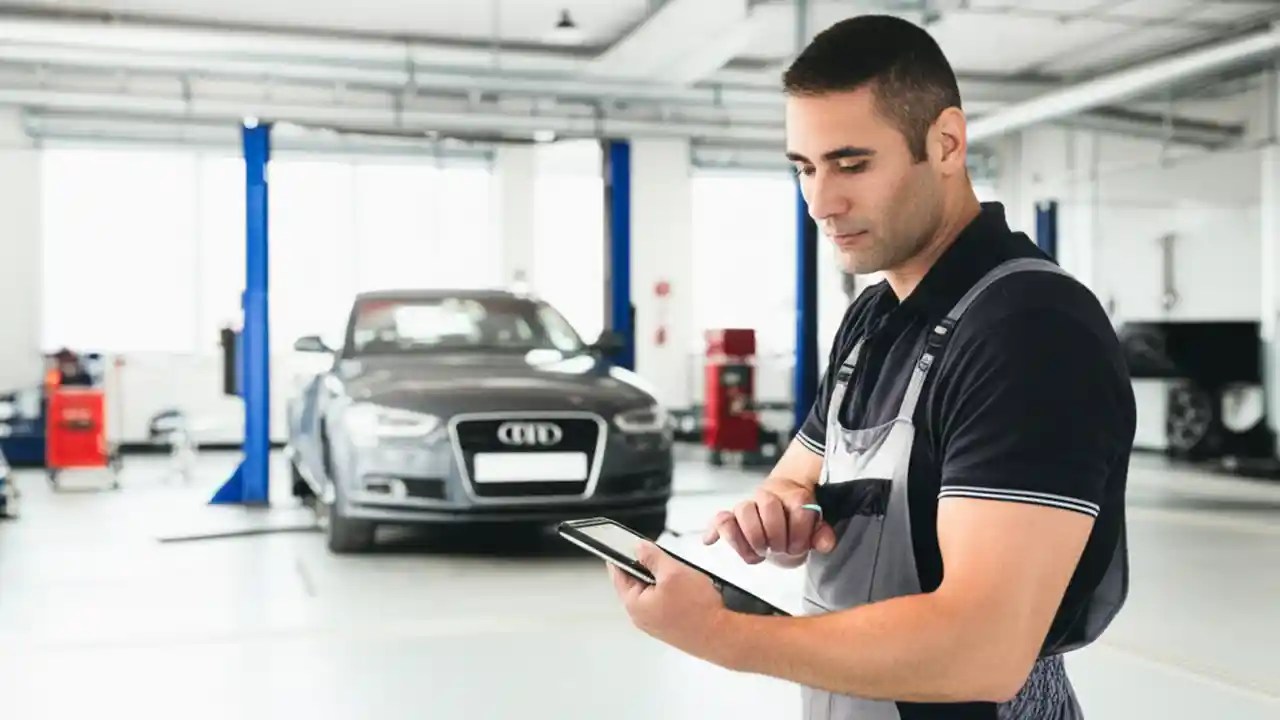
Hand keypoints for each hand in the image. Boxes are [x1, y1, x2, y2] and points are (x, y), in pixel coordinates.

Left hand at [610, 541, 733, 663]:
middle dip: (648, 567)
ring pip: (653, 591)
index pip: (618, 573)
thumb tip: (639, 548)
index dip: (622, 555)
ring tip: (682, 577)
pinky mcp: (670, 626)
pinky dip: (673, 592)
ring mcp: (656, 623)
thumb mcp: (673, 571)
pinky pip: (665, 602)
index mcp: (634, 605)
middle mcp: (642, 617)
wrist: (723, 637)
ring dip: (664, 579)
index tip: (626, 544)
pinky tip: (689, 590)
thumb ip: (652, 556)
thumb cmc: (699, 611)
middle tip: (663, 559)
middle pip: (636, 582)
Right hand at [702, 477, 835, 564]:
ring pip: (742, 510)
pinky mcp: (732, 518)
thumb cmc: (797, 523)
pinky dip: (713, 530)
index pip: (797, 511)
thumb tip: (824, 544)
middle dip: (776, 535)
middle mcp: (769, 497)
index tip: (799, 547)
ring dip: (751, 537)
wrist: (781, 509)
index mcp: (794, 497)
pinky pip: (719, 519)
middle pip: (769, 507)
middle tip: (779, 549)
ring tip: (760, 552)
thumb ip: (822, 535)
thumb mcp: (815, 528)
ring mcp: (749, 507)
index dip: (800, 534)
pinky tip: (709, 541)